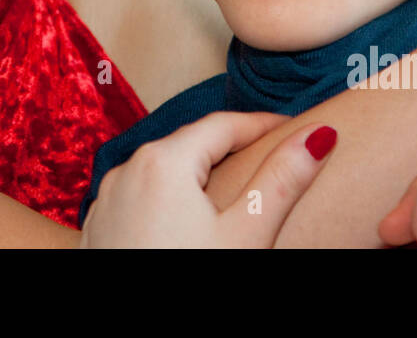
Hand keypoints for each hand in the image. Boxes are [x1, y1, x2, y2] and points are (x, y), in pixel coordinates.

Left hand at [80, 112, 336, 246]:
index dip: (263, 124)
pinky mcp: (98, 228)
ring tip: (233, 187)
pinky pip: (140, 198)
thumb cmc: (191, 292)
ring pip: (162, 171)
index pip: (223, 125)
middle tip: (270, 154)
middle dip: (231, 147)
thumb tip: (318, 136)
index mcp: (163, 160)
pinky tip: (188, 221)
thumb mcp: (246, 234)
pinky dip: (169, 200)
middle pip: (190, 145)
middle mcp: (126, 169)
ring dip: (197, 174)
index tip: (295, 129)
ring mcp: (106, 200)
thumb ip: (282, 180)